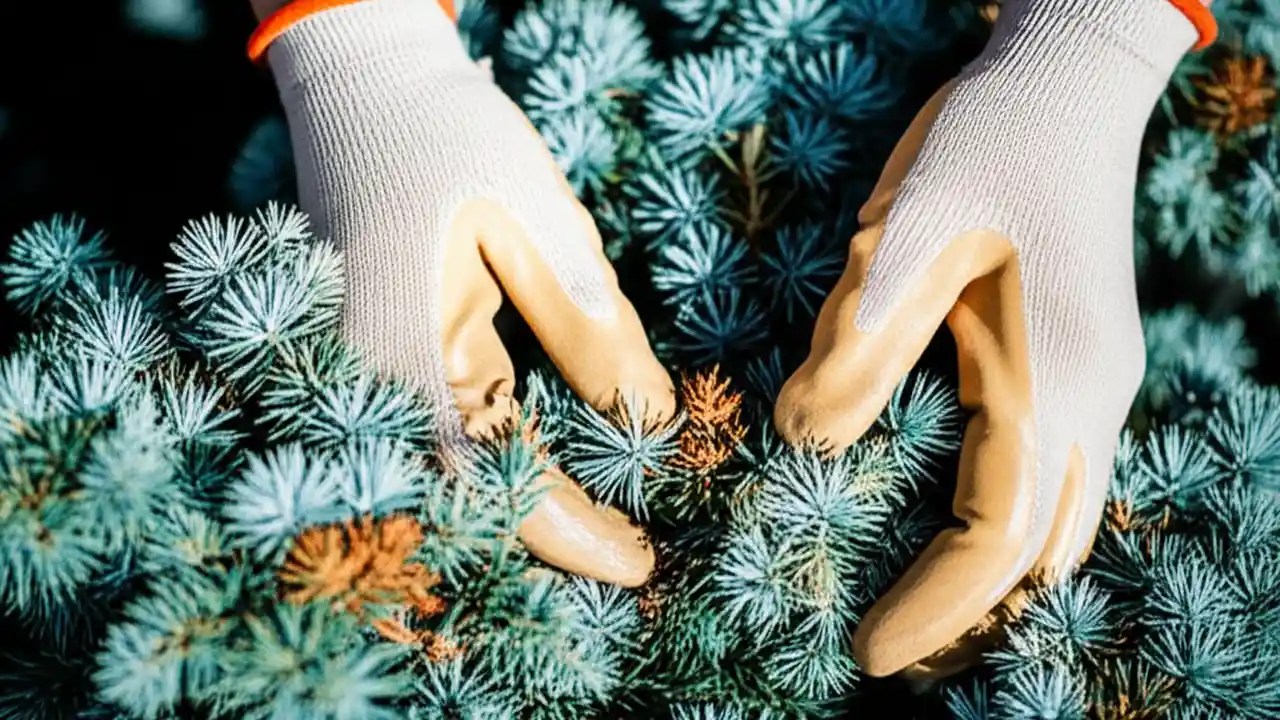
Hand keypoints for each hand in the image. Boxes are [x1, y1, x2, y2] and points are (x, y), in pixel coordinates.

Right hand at [259, 0, 673, 585]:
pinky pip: (441, 432)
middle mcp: (367, 382)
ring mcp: (365, 375)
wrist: (362, 87)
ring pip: (449, 475)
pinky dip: (502, 463)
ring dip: (527, 510)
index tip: (638, 562)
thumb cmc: (447, 137)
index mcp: (399, 351)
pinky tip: (559, 477)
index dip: (565, 532)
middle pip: (460, 499)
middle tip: (637, 556)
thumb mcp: (536, 223)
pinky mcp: (383, 359)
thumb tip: (652, 422)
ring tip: (614, 530)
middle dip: (550, 536)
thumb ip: (590, 328)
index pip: (484, 480)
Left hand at [774, 0, 1199, 676]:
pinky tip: (957, 528)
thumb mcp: (903, 235)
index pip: (998, 539)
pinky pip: (1058, 476)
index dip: (936, 609)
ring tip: (916, 609)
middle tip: (884, 646)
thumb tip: (806, 441)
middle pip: (1043, 551)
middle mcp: (1095, 398)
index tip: (869, 657)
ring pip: (1063, 522)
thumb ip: (859, 346)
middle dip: (969, 613)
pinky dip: (1012, 527)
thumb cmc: (985, 146)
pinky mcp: (1083, 361)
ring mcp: (1100, 382)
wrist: (1065, 79)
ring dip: (996, 576)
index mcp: (1056, 381)